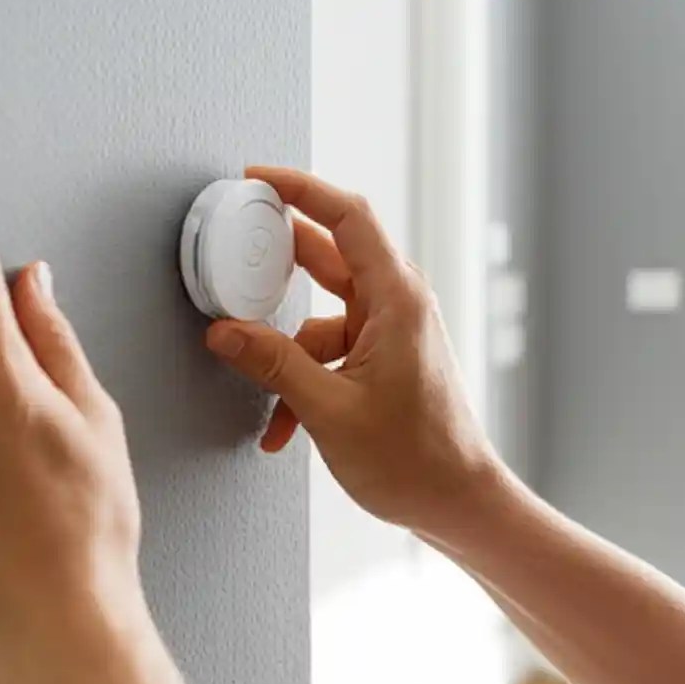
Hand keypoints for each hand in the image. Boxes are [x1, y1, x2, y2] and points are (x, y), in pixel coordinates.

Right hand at [206, 167, 502, 534]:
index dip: (300, 188)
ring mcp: (392, 334)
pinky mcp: (384, 362)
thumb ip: (274, 365)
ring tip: (254, 382)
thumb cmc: (416, 459)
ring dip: (285, 351)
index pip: (347, 216)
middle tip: (233, 245)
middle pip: (329, 257)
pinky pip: (330, 353)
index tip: (256, 180)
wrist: (458, 503)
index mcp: (396, 299)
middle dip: (277, 258)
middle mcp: (397, 306)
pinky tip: (281, 428)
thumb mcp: (330, 410)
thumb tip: (225, 332)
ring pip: (321, 316)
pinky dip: (302, 382)